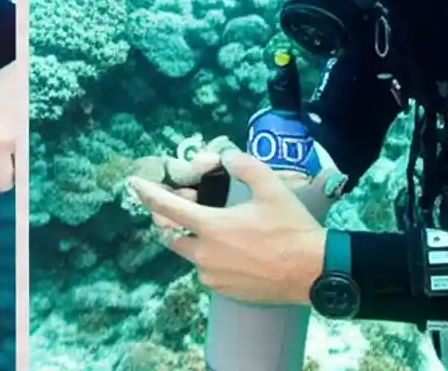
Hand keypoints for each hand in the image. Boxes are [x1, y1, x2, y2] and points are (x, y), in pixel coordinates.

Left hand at [128, 149, 328, 304]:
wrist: (314, 273)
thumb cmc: (292, 230)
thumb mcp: (271, 188)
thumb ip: (245, 166)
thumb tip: (227, 156)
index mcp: (211, 228)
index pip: (167, 209)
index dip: (147, 194)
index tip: (133, 184)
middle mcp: (204, 255)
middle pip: (171, 236)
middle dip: (172, 220)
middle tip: (192, 204)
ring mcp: (213, 277)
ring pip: (191, 254)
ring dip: (195, 239)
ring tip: (221, 227)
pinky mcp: (224, 292)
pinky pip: (208, 271)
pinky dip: (212, 257)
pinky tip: (236, 249)